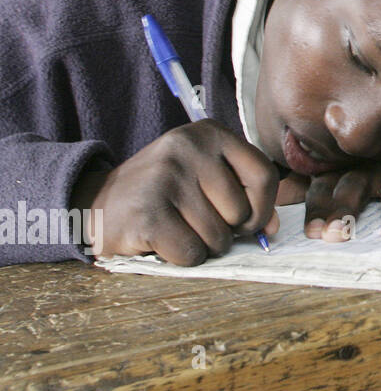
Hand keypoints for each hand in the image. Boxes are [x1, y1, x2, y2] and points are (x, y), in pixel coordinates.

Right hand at [68, 120, 280, 263]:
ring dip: (204, 246)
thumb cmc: (166, 192)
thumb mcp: (206, 177)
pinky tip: (163, 241)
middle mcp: (188, 148)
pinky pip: (191, 253)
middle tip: (200, 223)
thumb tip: (273, 228)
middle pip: (242, 211)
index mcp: (210, 132)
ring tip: (179, 229)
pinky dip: (182, 257)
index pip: (264, 175)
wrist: (97, 203)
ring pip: (218, 237)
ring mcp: (165, 178)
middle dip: (229, 231)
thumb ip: (246, 194)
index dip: (264, 208)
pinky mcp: (147, 213)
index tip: (248, 220)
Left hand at [274, 160, 380, 240]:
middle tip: (342, 235)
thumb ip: (298, 193)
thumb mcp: (328, 178)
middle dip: (347, 211)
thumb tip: (264, 213)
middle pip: (355, 187)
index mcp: (341, 171)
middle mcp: (369, 167)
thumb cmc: (357, 170)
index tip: (315, 235)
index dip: (319, 211)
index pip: (323, 190)